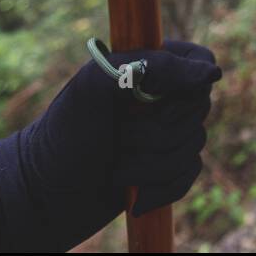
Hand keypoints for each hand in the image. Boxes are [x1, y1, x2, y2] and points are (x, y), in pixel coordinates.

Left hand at [0, 40, 221, 251]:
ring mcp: (164, 133)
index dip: (188, 86)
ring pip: (194, 146)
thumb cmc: (63, 135)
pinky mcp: (164, 169)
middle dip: (156, 133)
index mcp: (147, 65)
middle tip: (119, 135)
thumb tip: (213, 73)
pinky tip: (132, 193)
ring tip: (115, 167)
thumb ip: (154, 67)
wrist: (43, 195)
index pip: (202, 60)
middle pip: (200, 109)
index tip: (154, 102)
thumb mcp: (98, 86)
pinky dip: (159, 188)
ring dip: (149, 164)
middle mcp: (160, 96)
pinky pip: (187, 176)